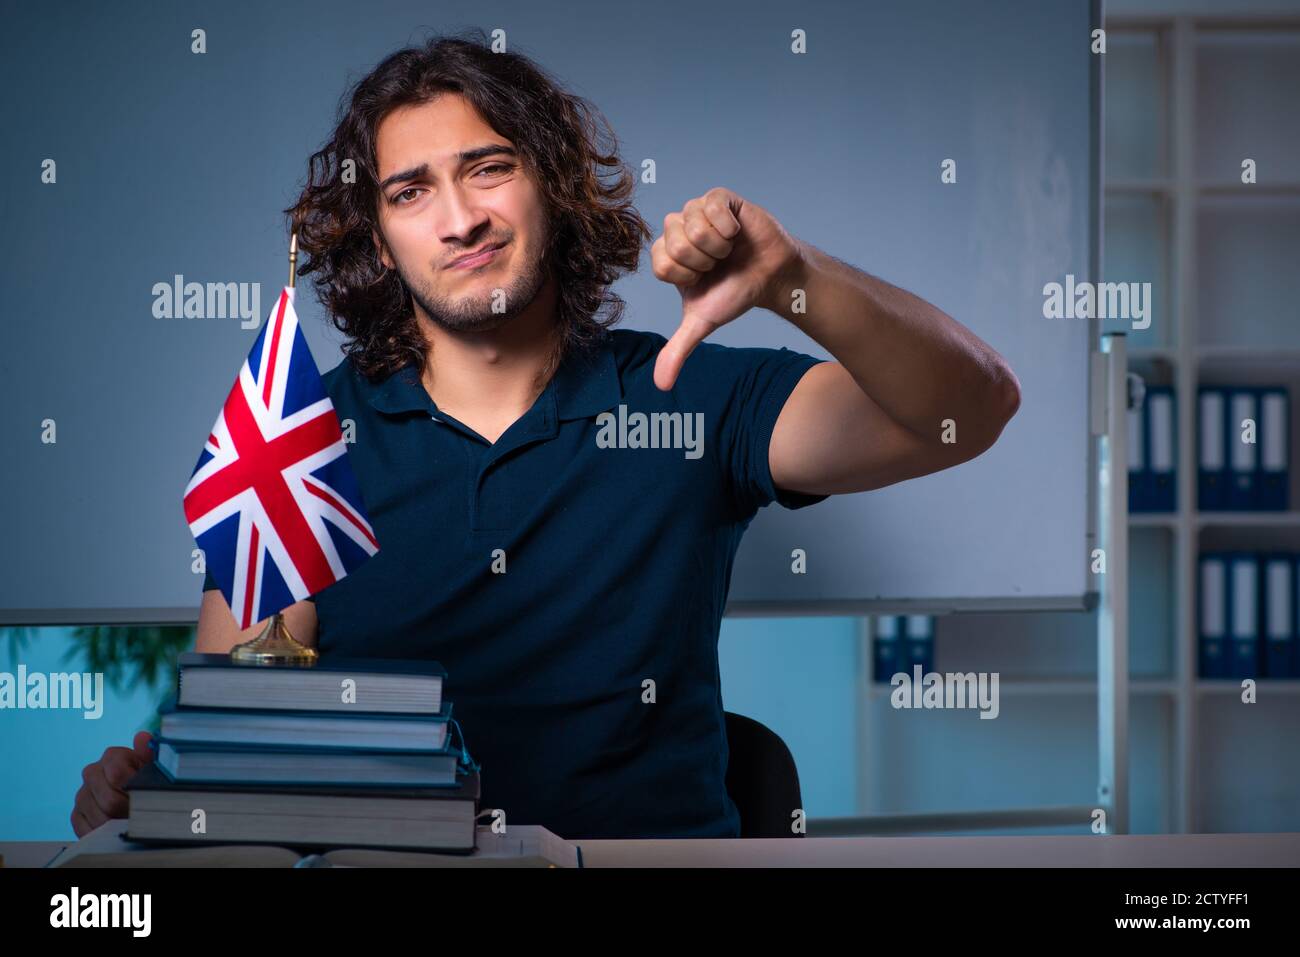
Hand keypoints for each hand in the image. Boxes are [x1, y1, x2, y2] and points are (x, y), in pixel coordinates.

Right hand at [71, 730, 153, 837]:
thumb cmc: (149, 780)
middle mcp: (92, 772)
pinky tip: (118, 827)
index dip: (135, 789)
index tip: (148, 794)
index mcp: (112, 756)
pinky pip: (88, 830)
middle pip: (110, 800)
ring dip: (120, 824)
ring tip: (134, 820)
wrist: (137, 798)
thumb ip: (150, 752)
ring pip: (100, 818)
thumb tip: (141, 737)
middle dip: (130, 810)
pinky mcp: (76, 815)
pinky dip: (106, 833)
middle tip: (144, 812)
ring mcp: (82, 795)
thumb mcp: (155, 767)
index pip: (118, 774)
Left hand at [650, 187, 803, 390]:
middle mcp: (677, 230)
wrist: (772, 278)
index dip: (687, 275)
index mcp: (667, 256)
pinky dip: (727, 226)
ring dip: (717, 246)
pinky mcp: (718, 198)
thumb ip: (678, 349)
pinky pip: (711, 205)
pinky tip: (736, 233)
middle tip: (719, 264)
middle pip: (675, 242)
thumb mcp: (703, 322)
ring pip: (693, 225)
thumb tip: (661, 385)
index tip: (705, 279)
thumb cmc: (736, 294)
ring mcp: (696, 211)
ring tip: (728, 250)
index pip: (661, 262)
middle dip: (703, 260)